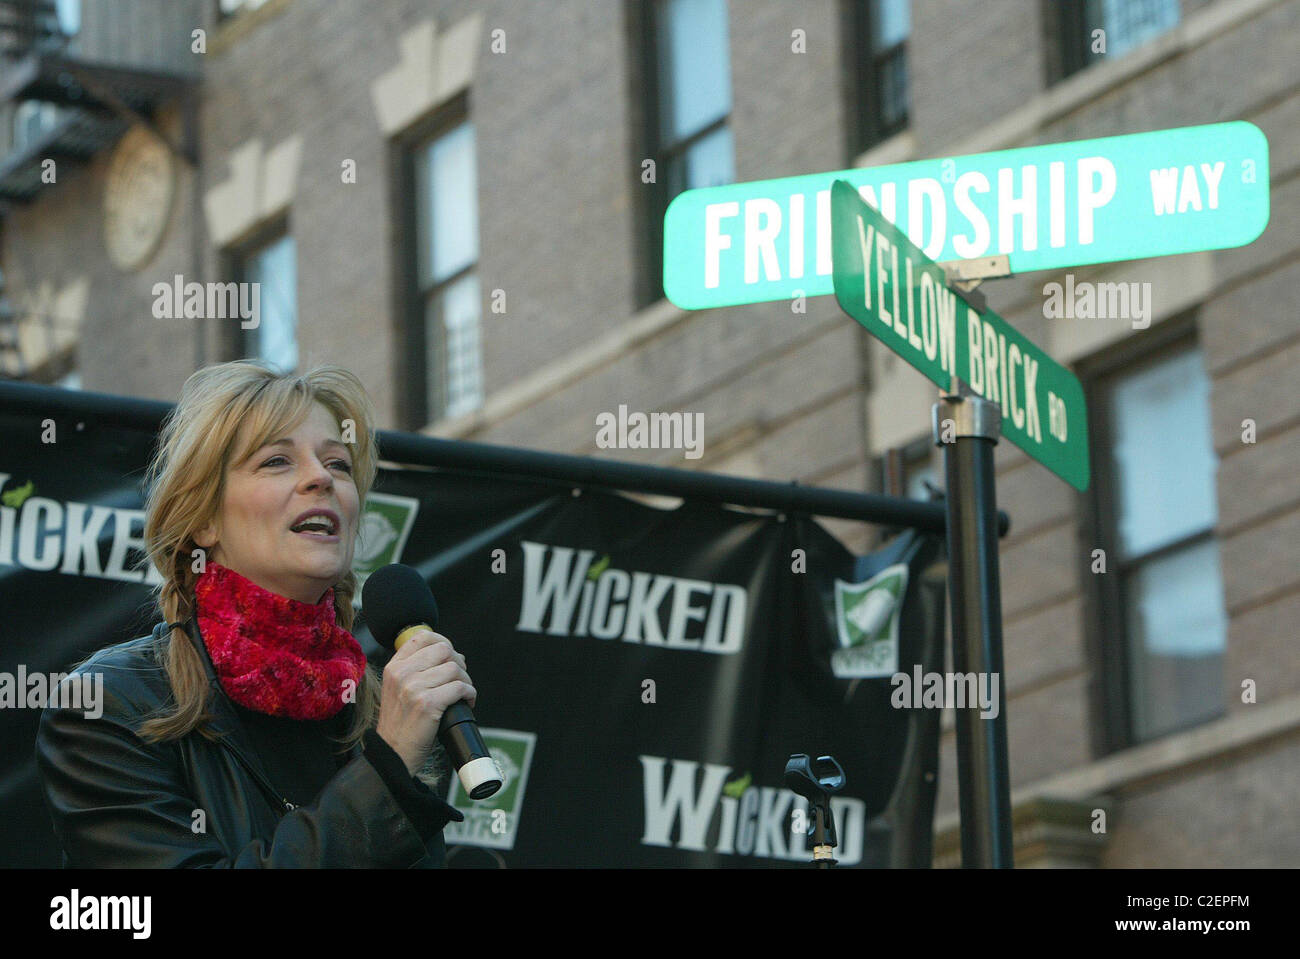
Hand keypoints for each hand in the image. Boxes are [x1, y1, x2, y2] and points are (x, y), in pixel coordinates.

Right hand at [375, 630, 475, 775]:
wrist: (393, 753)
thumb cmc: (401, 724)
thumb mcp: (397, 689)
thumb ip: (414, 669)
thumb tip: (448, 652)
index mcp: (394, 667)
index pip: (422, 636)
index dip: (443, 642)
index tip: (451, 656)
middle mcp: (402, 674)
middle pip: (444, 649)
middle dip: (458, 663)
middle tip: (460, 679)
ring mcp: (413, 688)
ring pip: (455, 668)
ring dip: (466, 681)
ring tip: (463, 694)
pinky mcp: (427, 704)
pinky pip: (460, 687)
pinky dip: (470, 694)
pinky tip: (467, 702)